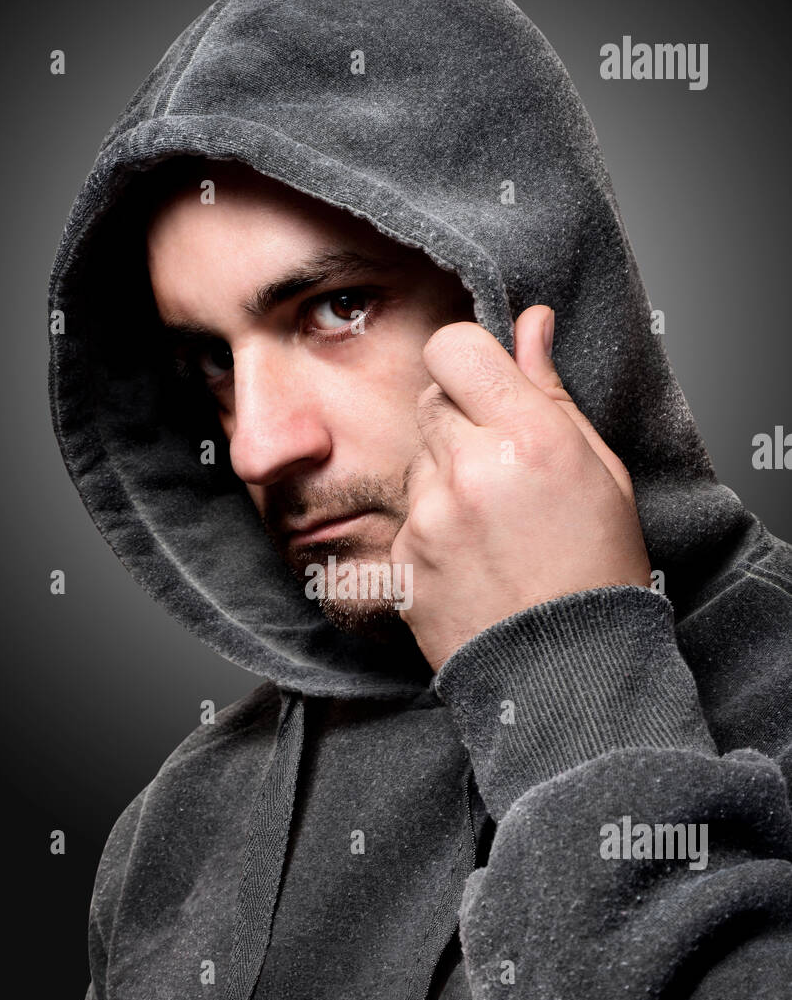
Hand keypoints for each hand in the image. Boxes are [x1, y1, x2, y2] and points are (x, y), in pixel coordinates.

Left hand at [390, 307, 651, 672]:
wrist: (566, 675)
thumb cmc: (597, 572)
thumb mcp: (599, 472)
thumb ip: (552, 392)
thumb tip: (531, 324)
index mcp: (530, 438)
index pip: (453, 347)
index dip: (466, 360)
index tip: (484, 382)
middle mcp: (471, 470)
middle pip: (430, 399)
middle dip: (460, 420)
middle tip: (502, 469)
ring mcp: (428, 520)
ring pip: (416, 459)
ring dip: (443, 475)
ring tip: (491, 524)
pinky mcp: (399, 562)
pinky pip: (405, 516)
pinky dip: (430, 528)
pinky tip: (472, 560)